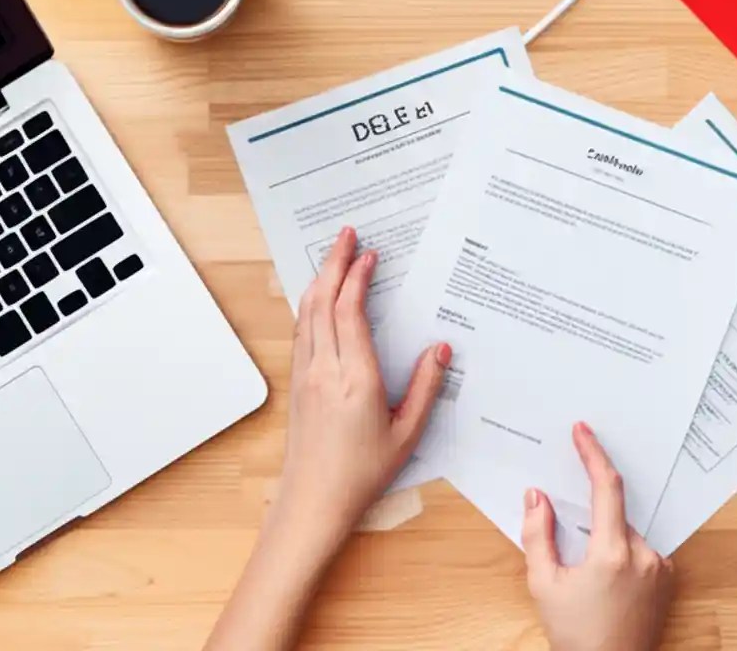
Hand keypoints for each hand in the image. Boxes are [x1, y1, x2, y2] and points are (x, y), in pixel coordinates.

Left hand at [204, 227, 449, 650]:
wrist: (313, 500)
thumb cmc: (362, 473)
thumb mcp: (407, 433)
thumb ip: (425, 388)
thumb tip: (439, 349)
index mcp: (355, 379)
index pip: (350, 312)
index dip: (358, 277)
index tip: (370, 255)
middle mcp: (324, 370)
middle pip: (322, 301)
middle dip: (334, 263)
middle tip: (346, 235)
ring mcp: (305, 375)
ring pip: (306, 313)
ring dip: (319, 280)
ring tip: (333, 256)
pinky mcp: (297, 384)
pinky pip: (300, 332)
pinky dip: (309, 305)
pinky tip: (317, 297)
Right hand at [521, 423, 674, 650]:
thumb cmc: (575, 635)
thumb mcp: (543, 584)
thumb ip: (537, 534)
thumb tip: (536, 496)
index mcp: (612, 553)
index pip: (606, 488)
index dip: (593, 454)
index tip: (582, 432)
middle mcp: (644, 555)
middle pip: (613, 515)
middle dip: (590, 522)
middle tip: (572, 554)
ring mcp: (661, 568)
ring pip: (627, 534)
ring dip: (606, 541)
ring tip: (591, 582)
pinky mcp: (669, 580)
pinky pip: (643, 551)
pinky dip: (623, 555)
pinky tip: (609, 584)